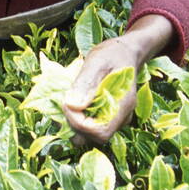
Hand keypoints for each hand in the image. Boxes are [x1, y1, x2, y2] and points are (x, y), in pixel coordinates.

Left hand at [61, 14, 172, 146]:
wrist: (124, 52)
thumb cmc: (113, 54)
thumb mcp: (98, 61)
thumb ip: (86, 82)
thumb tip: (72, 105)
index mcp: (123, 105)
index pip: (101, 132)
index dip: (80, 124)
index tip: (67, 103)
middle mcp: (121, 117)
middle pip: (94, 136)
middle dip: (73, 123)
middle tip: (64, 101)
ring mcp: (115, 119)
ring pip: (90, 134)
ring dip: (73, 122)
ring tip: (66, 101)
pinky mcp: (106, 117)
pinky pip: (89, 126)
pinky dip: (76, 119)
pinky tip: (71, 102)